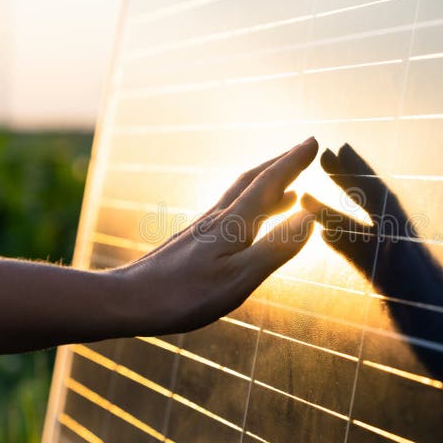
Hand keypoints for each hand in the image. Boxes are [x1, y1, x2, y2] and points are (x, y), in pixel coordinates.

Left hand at [110, 137, 317, 334]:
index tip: (314, 142)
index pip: (269, 183)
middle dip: (281, 165)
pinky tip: (249, 224)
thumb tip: (309, 216)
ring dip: (266, 186)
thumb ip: (276, 246)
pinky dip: (250, 208)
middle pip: (253, 181)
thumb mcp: (239, 277)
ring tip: (289, 189)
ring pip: (240, 196)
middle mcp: (218, 218)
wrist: (129, 300)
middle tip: (304, 151)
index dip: (293, 163)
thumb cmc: (184, 295)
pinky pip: (230, 213)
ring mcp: (203, 229)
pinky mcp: (192, 242)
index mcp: (233, 224)